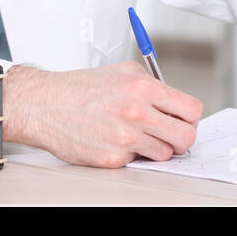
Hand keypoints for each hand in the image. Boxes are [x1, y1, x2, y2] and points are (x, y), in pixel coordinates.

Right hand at [0, 62, 201, 167]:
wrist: (45, 104)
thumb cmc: (81, 88)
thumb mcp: (123, 72)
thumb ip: (153, 86)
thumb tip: (176, 105)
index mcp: (143, 87)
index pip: (191, 109)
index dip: (189, 118)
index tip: (182, 120)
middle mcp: (137, 111)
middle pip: (186, 137)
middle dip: (181, 139)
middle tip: (169, 136)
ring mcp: (125, 137)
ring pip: (164, 153)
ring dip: (155, 148)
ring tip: (136, 136)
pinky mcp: (112, 158)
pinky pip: (137, 162)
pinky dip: (130, 155)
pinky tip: (113, 141)